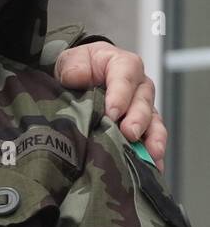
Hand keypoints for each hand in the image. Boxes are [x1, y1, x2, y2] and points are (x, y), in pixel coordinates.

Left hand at [55, 42, 166, 170]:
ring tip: (151, 153)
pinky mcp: (142, 125)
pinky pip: (151, 137)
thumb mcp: (71, 60)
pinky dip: (152, 152)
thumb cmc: (78, 67)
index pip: (125, 77)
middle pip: (143, 102)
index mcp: (123, 65)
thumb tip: (79, 77)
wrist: (76, 77)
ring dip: (152, 138)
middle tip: (129, 133)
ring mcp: (142, 107)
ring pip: (153, 121)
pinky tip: (154, 166)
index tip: (112, 112)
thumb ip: (74, 66)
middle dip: (137, 119)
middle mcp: (139, 86)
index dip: (120, 95)